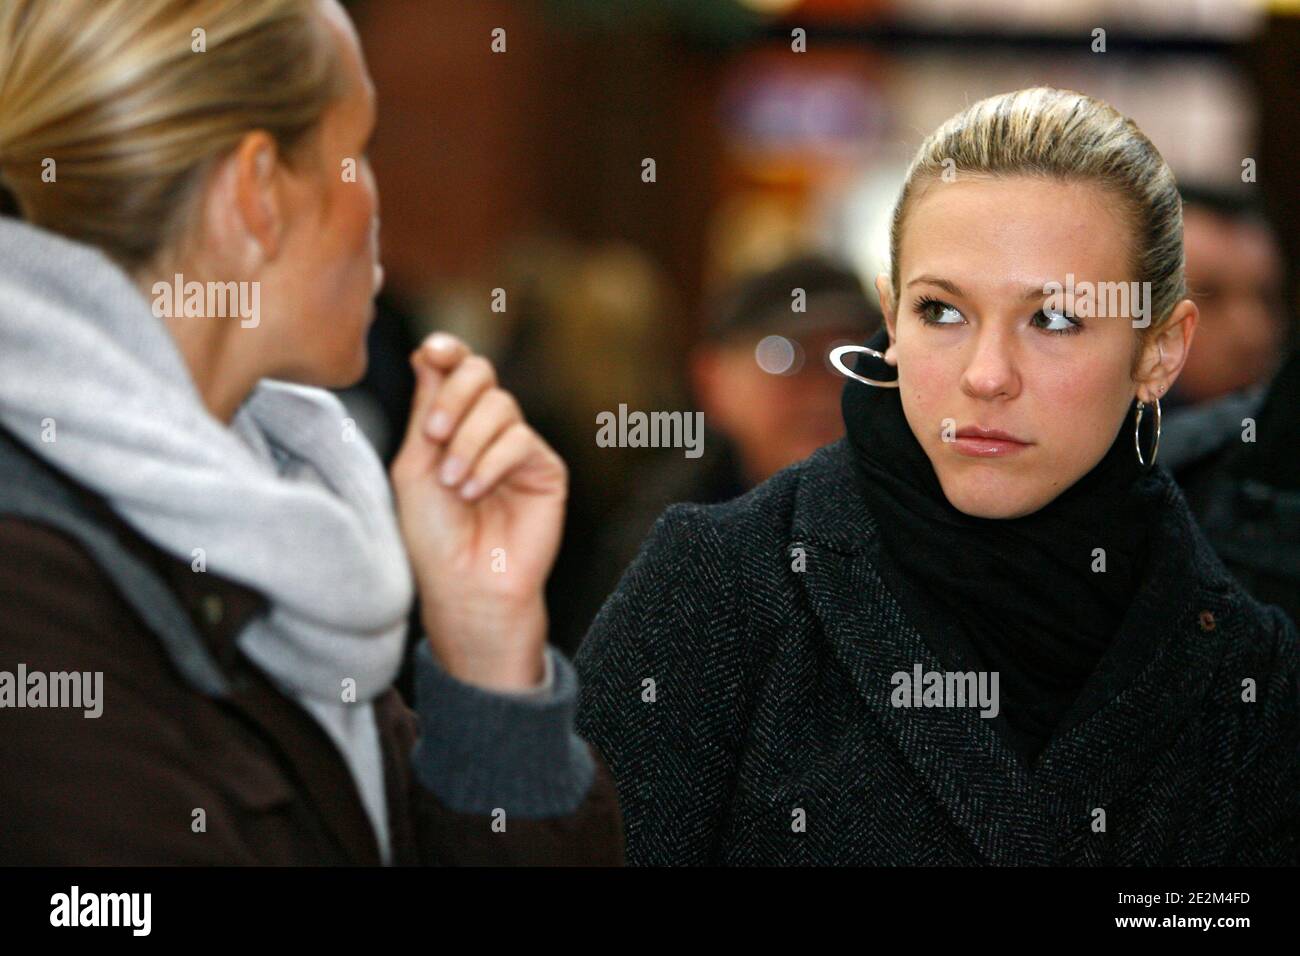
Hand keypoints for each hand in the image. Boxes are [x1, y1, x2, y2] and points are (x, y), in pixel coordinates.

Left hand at [390, 333, 567, 691]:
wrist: (464, 585)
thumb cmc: (433, 535)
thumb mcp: (415, 466)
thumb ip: (426, 410)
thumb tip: (429, 351)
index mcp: (452, 422)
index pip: (454, 370)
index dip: (447, 351)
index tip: (431, 351)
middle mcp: (486, 429)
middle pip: (481, 373)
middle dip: (454, 395)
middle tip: (434, 436)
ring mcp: (518, 447)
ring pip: (500, 406)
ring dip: (468, 442)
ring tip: (454, 484)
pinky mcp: (545, 468)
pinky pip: (519, 440)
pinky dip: (491, 462)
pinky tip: (474, 491)